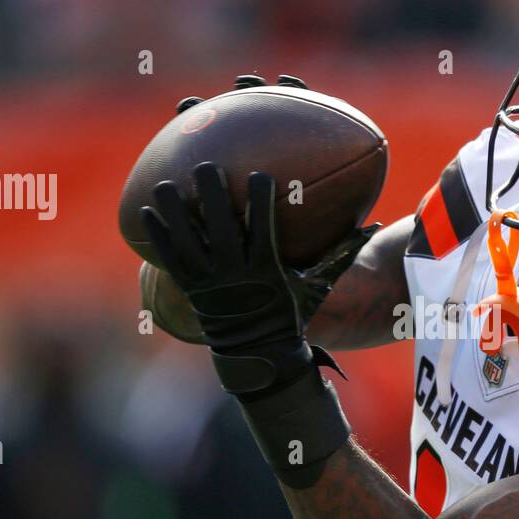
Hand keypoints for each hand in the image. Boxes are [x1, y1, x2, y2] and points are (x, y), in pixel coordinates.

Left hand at [139, 163, 374, 394]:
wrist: (259, 354)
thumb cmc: (290, 314)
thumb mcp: (316, 287)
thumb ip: (338, 256)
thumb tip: (372, 226)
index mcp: (267, 270)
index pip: (264, 228)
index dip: (261, 200)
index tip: (260, 173)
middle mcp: (236, 275)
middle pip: (221, 228)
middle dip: (212, 195)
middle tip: (206, 165)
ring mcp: (210, 284)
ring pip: (188, 242)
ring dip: (176, 211)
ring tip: (165, 183)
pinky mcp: (191, 290)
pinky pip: (171, 259)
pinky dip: (159, 236)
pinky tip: (146, 211)